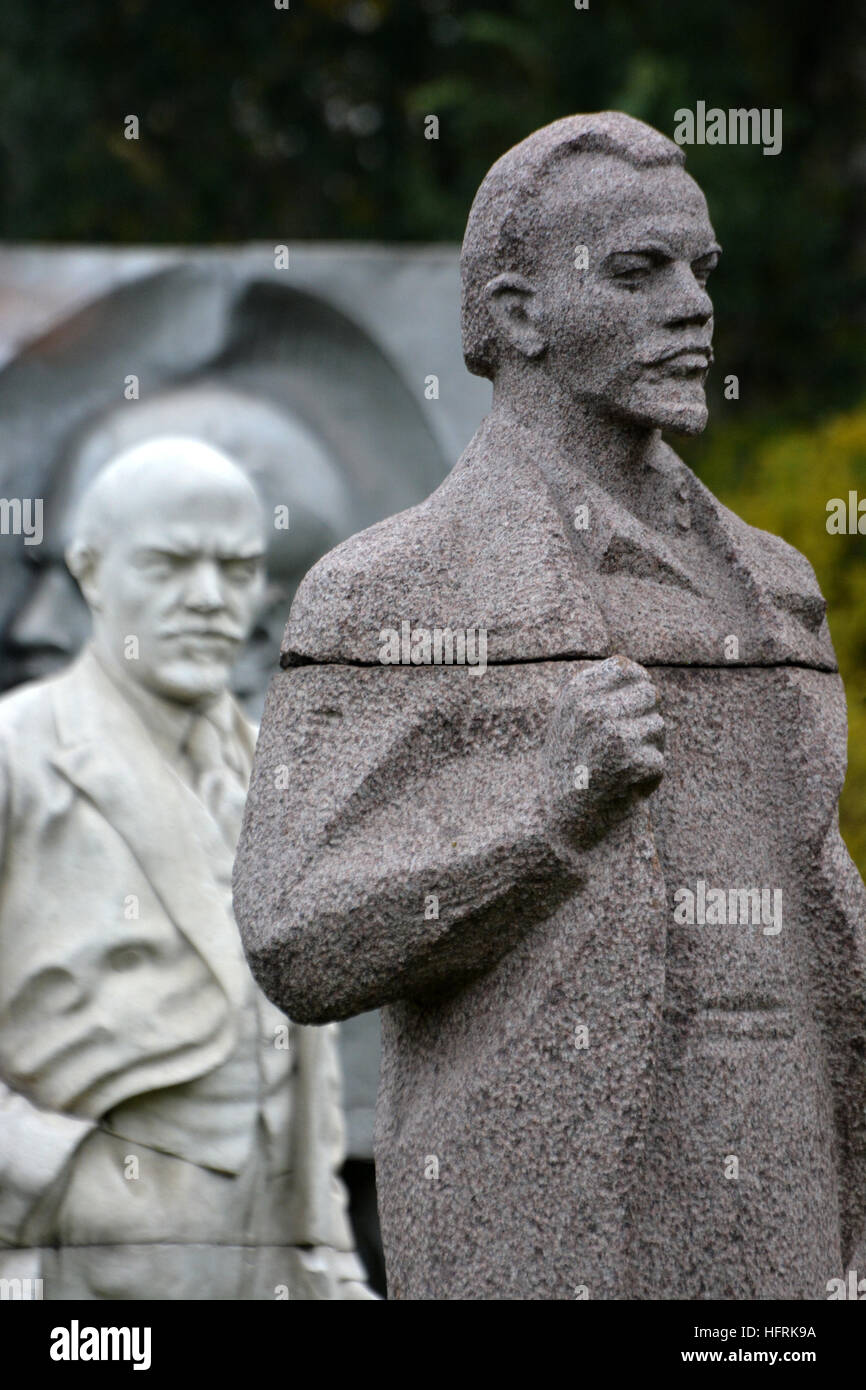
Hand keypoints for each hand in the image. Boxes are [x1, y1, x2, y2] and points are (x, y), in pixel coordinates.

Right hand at [545, 654, 663, 847]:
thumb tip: (633, 668)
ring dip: (648, 750)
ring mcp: (611, 733)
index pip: (628, 669)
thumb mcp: (572, 721)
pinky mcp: (630, 761)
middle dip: (645, 720)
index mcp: (576, 693)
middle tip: (625, 748)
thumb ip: (598, 693)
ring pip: (658, 727)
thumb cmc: (573, 768)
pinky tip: (624, 789)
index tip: (632, 710)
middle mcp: (592, 708)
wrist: (563, 822)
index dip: (637, 688)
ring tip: (620, 770)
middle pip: (649, 695)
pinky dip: (648, 779)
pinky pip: (659, 760)